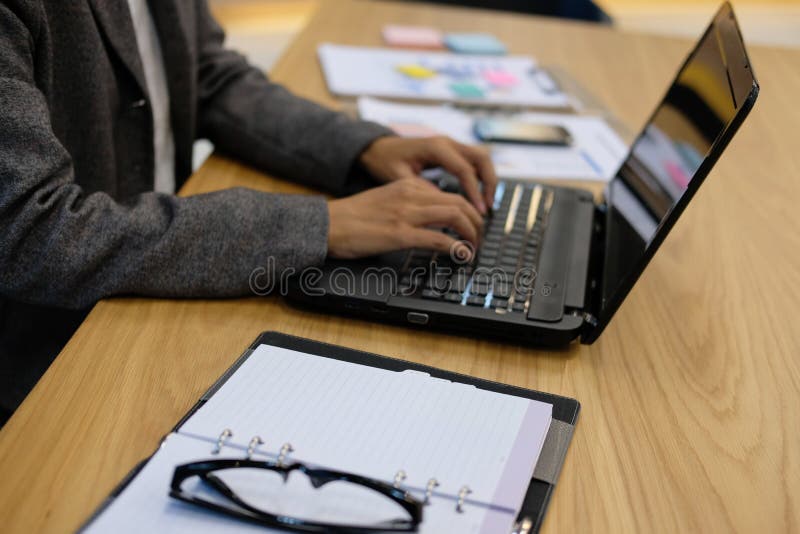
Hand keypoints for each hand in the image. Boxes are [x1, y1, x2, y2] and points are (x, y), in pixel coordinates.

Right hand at [327, 179, 481, 259]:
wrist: (328, 224)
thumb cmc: (352, 218)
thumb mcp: (386, 200)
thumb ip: (409, 204)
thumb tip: (432, 220)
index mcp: (408, 186)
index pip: (450, 194)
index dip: (467, 211)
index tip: (471, 226)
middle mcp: (411, 195)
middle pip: (459, 203)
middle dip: (476, 222)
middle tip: (478, 239)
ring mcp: (406, 214)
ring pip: (455, 216)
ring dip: (471, 234)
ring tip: (474, 248)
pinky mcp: (400, 234)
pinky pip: (439, 239)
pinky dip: (456, 248)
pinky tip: (462, 256)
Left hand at [359, 136, 496, 214]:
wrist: (378, 148)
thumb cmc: (385, 161)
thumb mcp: (398, 177)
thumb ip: (420, 188)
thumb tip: (442, 204)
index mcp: (435, 147)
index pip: (464, 169)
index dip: (474, 191)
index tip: (479, 211)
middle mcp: (447, 142)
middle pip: (482, 158)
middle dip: (490, 183)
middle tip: (488, 207)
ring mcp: (451, 144)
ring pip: (482, 158)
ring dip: (488, 180)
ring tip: (486, 204)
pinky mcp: (451, 151)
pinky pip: (473, 162)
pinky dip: (480, 177)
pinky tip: (477, 197)